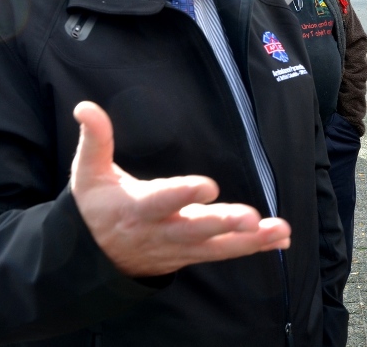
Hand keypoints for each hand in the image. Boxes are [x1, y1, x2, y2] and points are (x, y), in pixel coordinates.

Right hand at [70, 101, 290, 277]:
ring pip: (217, 247)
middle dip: (223, 224)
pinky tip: (280, 239)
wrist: (92, 259)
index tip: (209, 186)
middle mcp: (161, 231)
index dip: (183, 194)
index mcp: (136, 208)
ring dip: (250, 240)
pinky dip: (253, 247)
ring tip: (279, 230)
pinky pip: (225, 253)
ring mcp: (179, 248)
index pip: (162, 200)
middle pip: (195, 229)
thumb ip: (95, 139)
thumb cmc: (95, 206)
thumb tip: (85, 106)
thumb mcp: (87, 173)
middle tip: (250, 218)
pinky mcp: (192, 255)